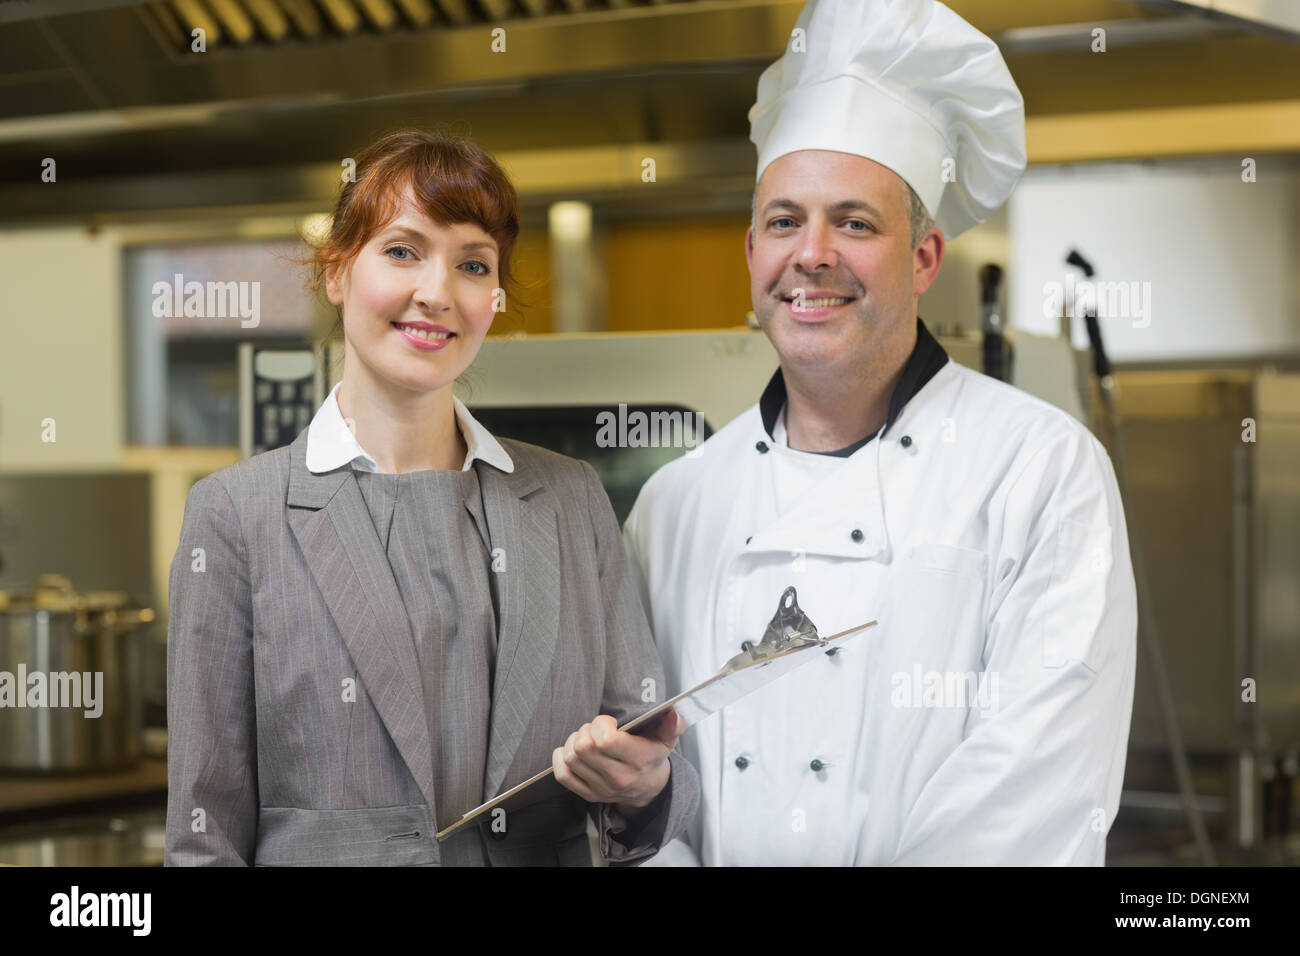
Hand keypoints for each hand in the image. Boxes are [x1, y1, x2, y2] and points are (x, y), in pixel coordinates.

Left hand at [552, 707, 684, 816]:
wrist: (649, 789)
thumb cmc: (653, 756)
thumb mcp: (667, 739)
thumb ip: (672, 724)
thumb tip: (673, 712)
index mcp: (638, 760)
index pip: (605, 740)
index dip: (601, 723)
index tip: (610, 723)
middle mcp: (618, 777)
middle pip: (584, 746)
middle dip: (587, 730)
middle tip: (597, 730)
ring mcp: (601, 788)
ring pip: (572, 757)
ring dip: (574, 741)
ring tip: (587, 739)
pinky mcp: (589, 794)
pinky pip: (563, 775)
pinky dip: (561, 758)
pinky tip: (572, 751)